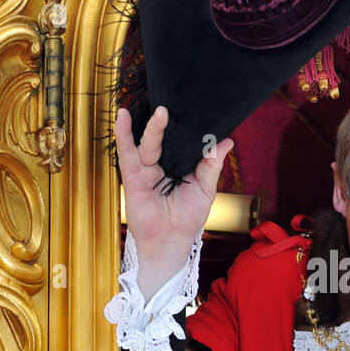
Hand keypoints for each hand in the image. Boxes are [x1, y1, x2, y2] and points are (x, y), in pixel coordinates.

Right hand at [114, 105, 232, 288]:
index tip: (196, 108)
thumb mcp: (205, 189)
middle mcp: (162, 164)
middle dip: (170, 125)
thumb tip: (227, 142)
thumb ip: (212, 165)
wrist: (171, 241)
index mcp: (180, 164)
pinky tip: (123, 118)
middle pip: (166, 139)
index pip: (183, 141)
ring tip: (160, 111)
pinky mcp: (132, 177)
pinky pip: (127, 154)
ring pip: (148, 143)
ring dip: (153, 127)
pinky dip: (124, 136)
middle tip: (177, 109)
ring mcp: (146, 170)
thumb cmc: (188, 218)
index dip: (187, 127)